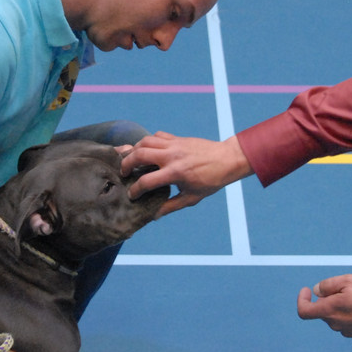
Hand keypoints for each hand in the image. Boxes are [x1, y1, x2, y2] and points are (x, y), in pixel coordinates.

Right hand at [119, 132, 252, 216]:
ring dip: (134, 149)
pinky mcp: (177, 138)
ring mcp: (174, 144)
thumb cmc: (211, 180)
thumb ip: (171, 206)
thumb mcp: (192, 197)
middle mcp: (171, 156)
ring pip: (145, 141)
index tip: (132, 195)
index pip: (146, 181)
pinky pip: (157, 136)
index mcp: (175, 173)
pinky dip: (148, 141)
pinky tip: (148, 150)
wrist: (227, 159)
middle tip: (124, 173)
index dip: (135, 190)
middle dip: (126, 163)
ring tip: (132, 159)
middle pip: (139, 154)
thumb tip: (155, 215)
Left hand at [296, 274, 351, 340]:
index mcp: (329, 311)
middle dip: (329, 298)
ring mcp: (347, 331)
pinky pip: (349, 322)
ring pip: (337, 316)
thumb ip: (328, 285)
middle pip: (323, 310)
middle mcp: (335, 324)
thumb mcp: (348, 280)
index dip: (302, 300)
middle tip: (347, 287)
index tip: (307, 291)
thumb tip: (317, 291)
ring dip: (342, 305)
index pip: (304, 311)